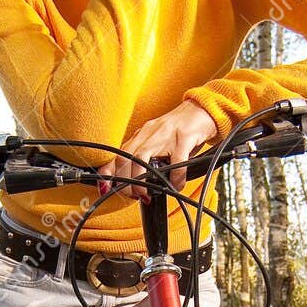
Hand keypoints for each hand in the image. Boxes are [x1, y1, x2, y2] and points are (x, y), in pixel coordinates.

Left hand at [98, 101, 218, 200]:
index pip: (117, 154)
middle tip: (132, 196)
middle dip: (124, 182)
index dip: (108, 172)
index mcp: (141, 135)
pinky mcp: (184, 138)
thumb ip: (146, 157)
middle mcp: (149, 134)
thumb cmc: (180, 129)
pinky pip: (176, 163)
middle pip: (125, 158)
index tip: (104, 187)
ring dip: (141, 181)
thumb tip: (136, 182)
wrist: (202, 110)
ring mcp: (165, 135)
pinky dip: (175, 179)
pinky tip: (177, 186)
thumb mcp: (158, 141)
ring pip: (142, 159)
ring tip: (147, 194)